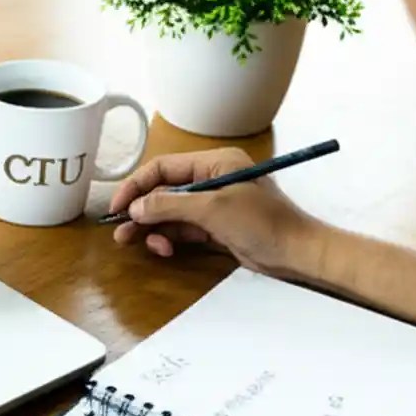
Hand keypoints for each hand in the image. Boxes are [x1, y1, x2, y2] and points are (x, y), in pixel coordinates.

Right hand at [109, 148, 324, 275]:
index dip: (137, 185)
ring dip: (152, 228)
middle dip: (141, 211)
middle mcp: (211, 179)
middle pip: (163, 191)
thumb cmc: (263, 223)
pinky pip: (182, 229)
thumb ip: (170, 205)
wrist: (298, 252)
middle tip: (121, 231)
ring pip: (170, 213)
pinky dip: (169, 238)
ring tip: (136, 243)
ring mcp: (213, 205)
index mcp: (214, 162)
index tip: (118, 206)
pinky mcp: (215, 227)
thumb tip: (135, 208)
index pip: (164, 168)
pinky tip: (164, 249)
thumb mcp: (212, 209)